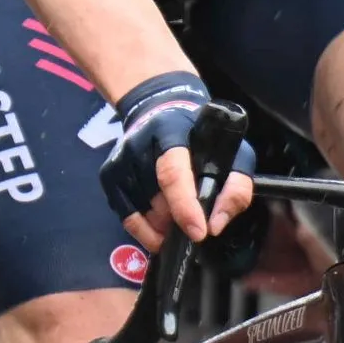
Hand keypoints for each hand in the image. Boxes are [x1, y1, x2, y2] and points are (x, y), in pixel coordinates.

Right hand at [102, 71, 253, 250]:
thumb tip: (215, 226)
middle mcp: (138, 146)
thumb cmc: (201, 135)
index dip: (185, 205)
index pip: (173, 173)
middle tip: (193, 223)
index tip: (199, 233)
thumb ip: (235, 188)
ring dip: (162, 227)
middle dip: (177, 221)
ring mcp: (119, 161)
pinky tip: (159, 230)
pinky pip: (126, 218)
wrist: (158, 109)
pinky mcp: (108, 174)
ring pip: (142, 213)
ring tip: (177, 219)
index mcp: (171, 132)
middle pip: (158, 201)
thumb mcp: (232, 152)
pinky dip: (145, 231)